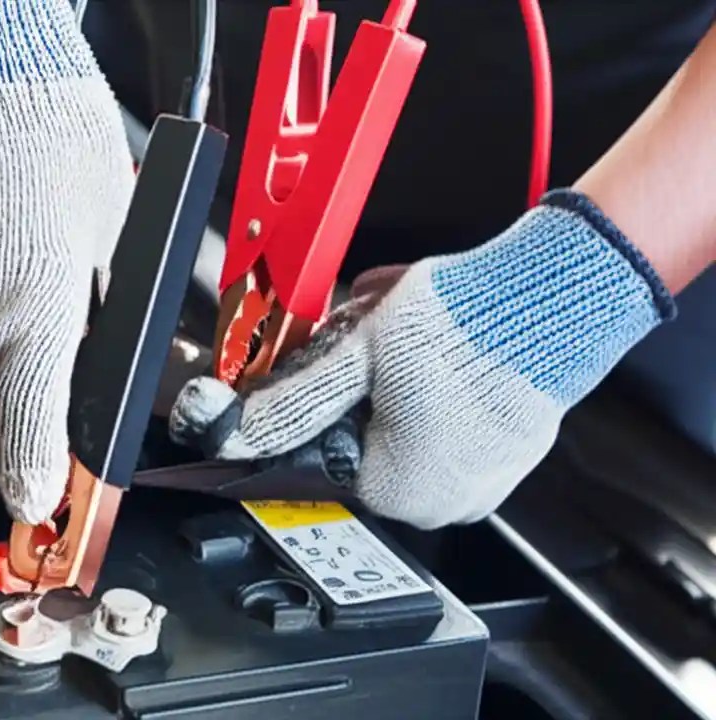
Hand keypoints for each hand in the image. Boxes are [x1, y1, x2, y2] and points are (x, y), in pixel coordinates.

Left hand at [172, 192, 675, 527]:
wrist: (556, 295)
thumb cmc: (469, 327)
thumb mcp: (356, 356)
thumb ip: (293, 402)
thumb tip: (239, 432)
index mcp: (400, 490)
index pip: (319, 463)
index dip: (304, 415)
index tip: (313, 379)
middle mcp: (443, 500)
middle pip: (357, 444)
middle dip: (350, 389)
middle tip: (366, 344)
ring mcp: (481, 478)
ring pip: (398, 427)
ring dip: (386, 381)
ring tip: (403, 337)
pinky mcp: (504, 450)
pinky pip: (444, 423)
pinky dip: (428, 385)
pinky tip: (434, 349)